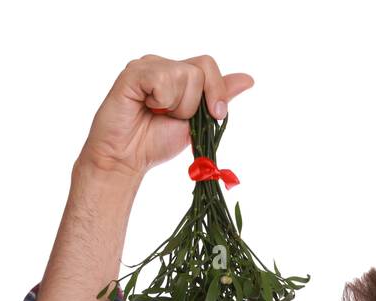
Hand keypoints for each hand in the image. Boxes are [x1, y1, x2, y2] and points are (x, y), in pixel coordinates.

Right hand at [77, 54, 253, 181]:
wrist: (127, 159)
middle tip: (171, 117)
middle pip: (199, 71)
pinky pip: (161, 79)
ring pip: (182, 75)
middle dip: (192, 104)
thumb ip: (219, 98)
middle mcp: (163, 65)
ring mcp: (147, 66)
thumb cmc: (155, 142)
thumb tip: (248, 79)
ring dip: (175, 106)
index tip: (216, 115)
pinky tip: (145, 107)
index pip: (208, 65)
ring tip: (155, 113)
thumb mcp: (197, 122)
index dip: (217, 90)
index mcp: (178, 75)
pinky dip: (160, 100)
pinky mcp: (133, 72)